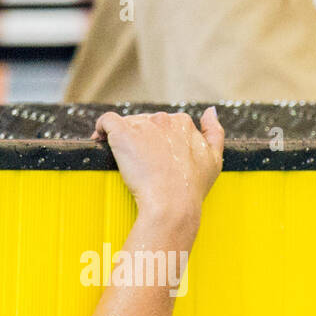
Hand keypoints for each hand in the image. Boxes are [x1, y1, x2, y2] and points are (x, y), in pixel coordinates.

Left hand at [93, 107, 224, 223]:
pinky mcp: (123, 133)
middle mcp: (165, 119)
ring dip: (125, 138)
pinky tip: (100, 140)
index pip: (166, 124)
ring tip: (126, 161)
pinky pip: (106, 121)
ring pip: (128, 123)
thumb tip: (211, 111)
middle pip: (146, 122)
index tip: (158, 159)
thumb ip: (215, 133)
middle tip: (144, 165)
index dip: (160, 141)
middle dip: (143, 139)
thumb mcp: (215, 161)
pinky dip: (101, 128)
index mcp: (185, 124)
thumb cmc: (193, 188)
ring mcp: (143, 125)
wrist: (174, 205)